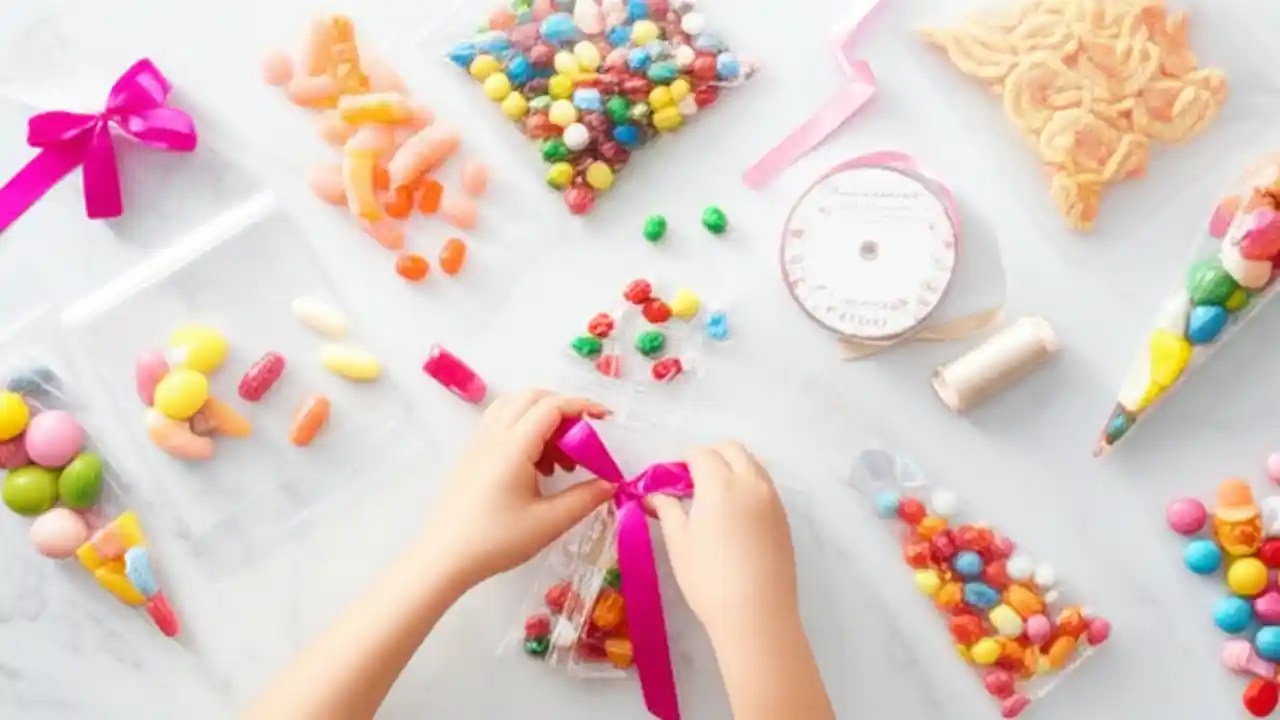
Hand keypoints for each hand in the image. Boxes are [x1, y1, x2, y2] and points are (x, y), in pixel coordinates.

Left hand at [421, 389, 614, 587]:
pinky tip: (538, 469)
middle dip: (564, 409)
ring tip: (561, 460)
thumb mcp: (548, 522)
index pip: (552, 406)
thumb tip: (610, 484)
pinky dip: (526, 432)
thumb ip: (584, 499)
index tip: (607, 420)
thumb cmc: (495, 540)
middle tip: (585, 438)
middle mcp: (494, 434)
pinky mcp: (472, 456)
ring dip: (544, 421)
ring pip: (515, 409)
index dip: (583, 406)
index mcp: (514, 444)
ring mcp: (479, 443)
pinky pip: (502, 425)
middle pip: (532, 398)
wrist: (443, 558)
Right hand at [650, 443, 798, 641]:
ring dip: (732, 468)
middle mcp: (751, 482)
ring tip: (713, 497)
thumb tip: (655, 496)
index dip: (682, 461)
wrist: (757, 615)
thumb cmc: (708, 578)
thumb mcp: (678, 542)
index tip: (669, 479)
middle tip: (690, 481)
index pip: (701, 453)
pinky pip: (765, 486)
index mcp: (721, 483)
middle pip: (732, 450)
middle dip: (710, 456)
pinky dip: (748, 485)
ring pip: (753, 465)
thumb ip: (667, 510)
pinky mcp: (784, 519)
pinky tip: (734, 515)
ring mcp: (773, 500)